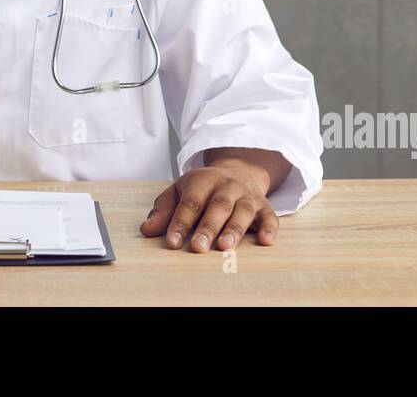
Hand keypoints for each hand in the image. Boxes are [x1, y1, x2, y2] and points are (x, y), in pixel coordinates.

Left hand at [140, 158, 279, 251]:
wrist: (239, 169)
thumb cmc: (204, 187)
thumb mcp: (180, 191)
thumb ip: (163, 211)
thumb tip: (146, 230)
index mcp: (202, 181)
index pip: (190, 203)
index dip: (180, 222)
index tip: (173, 242)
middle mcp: (227, 186)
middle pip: (218, 206)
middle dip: (208, 227)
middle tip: (198, 247)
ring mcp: (247, 196)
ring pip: (243, 211)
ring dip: (235, 229)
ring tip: (225, 247)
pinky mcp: (265, 206)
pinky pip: (270, 216)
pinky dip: (270, 228)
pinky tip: (266, 241)